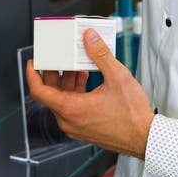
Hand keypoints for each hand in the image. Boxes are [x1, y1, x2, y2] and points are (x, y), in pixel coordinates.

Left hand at [26, 29, 154, 158]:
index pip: (38, 92)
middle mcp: (69, 121)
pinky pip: (72, 108)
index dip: (32, 74)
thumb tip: (89, 38)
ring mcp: (76, 127)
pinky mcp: (84, 129)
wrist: (144, 138)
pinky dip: (75, 92)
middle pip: (51, 94)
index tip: (33, 62)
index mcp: (71, 109)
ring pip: (62, 100)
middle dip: (55, 73)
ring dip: (67, 81)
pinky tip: (88, 79)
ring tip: (79, 65)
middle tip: (60, 56)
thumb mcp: (117, 77)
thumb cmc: (132, 115)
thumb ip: (100, 55)